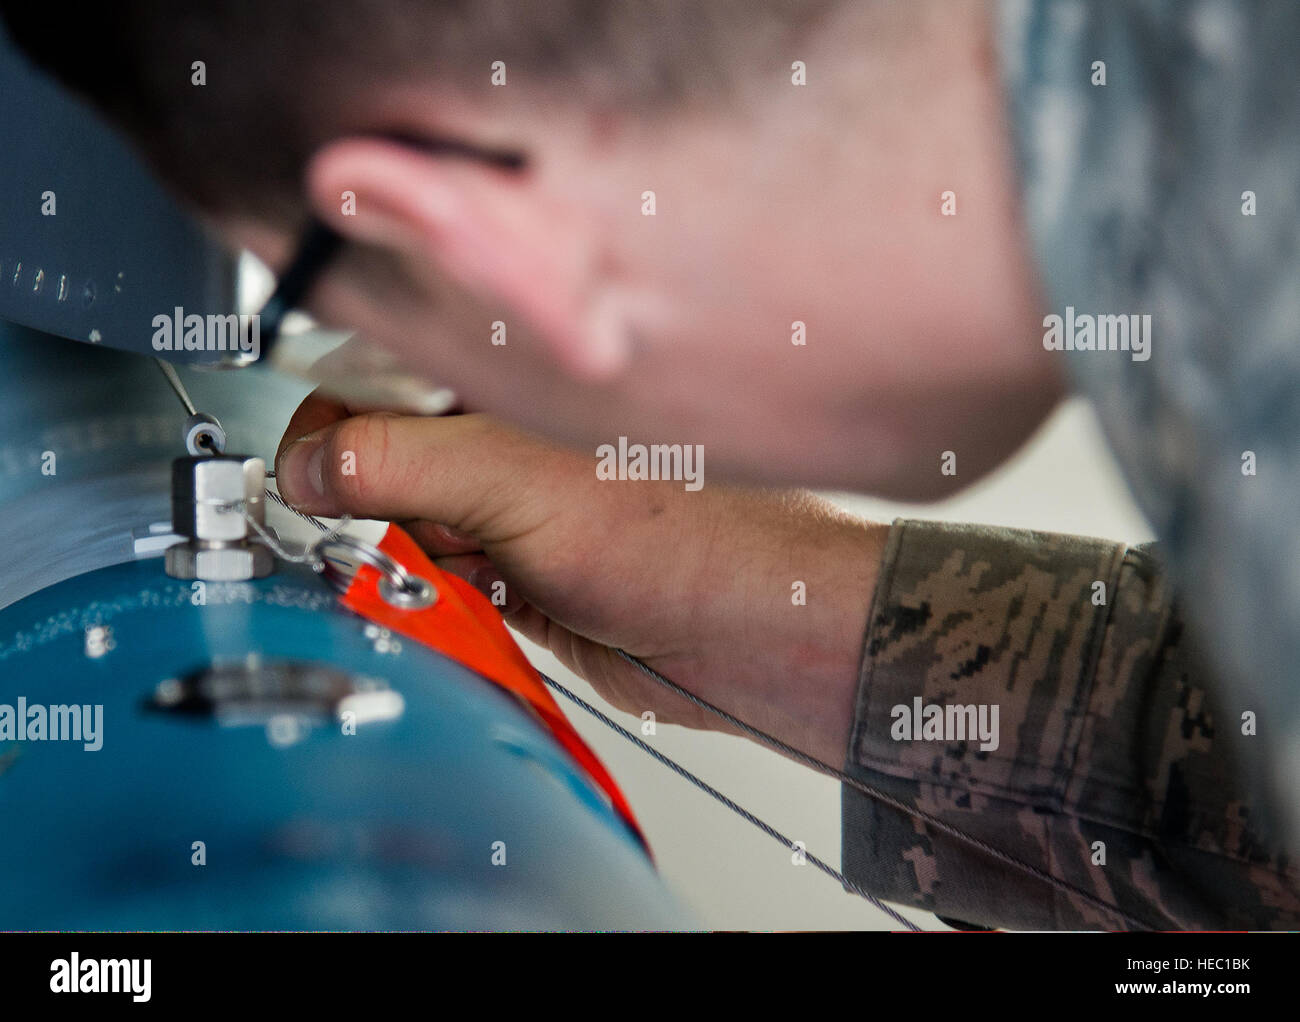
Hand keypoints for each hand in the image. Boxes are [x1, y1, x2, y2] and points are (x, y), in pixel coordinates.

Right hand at [275, 393, 887, 764]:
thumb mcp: (517, 479)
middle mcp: (503, 439)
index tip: (307, 481)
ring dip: (408, 562)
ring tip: (461, 572)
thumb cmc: (686, 535)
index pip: (372, 381)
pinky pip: (438, 585)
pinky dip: (437, 600)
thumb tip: (301, 462)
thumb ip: (395, 462)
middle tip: (404, 533)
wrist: (751, 636)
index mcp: (505, 380)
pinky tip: (474, 602)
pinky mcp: (514, 577)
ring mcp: (508, 510)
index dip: (329, 430)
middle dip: (370, 508)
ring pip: (404, 531)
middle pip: (378, 462)